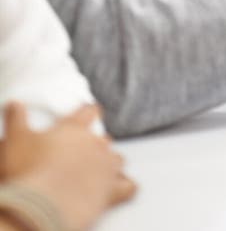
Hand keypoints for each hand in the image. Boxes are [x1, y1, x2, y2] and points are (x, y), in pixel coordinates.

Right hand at [0, 103, 135, 229]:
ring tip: (105, 168)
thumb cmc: (29, 170)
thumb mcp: (16, 139)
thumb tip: (14, 103)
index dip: (90, 111)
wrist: (43, 203)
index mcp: (74, 129)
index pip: (88, 112)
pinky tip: (125, 187)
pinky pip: (128, 186)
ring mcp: (105, 166)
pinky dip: (127, 187)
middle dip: (99, 144)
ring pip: (117, 159)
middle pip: (104, 139)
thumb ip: (16, 118)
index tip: (92, 109)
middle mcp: (94, 144)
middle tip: (90, 150)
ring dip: (112, 163)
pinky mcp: (111, 190)